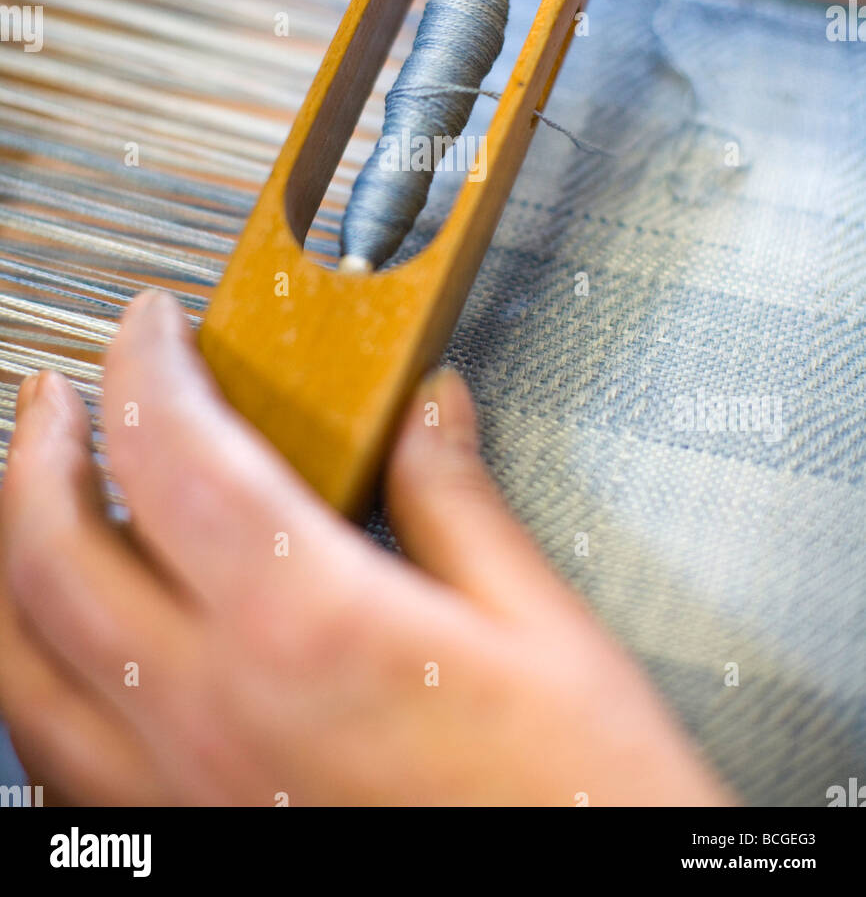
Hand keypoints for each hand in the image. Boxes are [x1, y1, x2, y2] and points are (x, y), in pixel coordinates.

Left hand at [0, 291, 731, 805]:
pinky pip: (49, 758)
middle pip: (51, 549)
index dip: (144, 363)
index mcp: (305, 626)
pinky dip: (32, 677)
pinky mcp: (178, 845)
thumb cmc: (573, 803)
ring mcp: (177, 791)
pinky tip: (66, 650)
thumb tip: (429, 413)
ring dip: (9, 555)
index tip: (152, 325)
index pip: (171, 450)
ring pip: (17, 660)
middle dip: (39, 448)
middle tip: (61, 397)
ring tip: (31, 503)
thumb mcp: (540, 628)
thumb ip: (459, 501)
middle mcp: (212, 711)